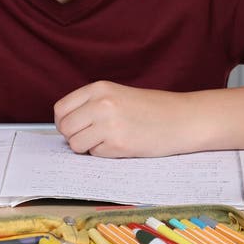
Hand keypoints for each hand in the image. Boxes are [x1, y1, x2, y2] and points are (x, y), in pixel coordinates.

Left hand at [54, 80, 185, 157]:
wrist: (183, 118)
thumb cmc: (152, 109)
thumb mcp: (117, 95)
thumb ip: (92, 104)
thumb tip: (66, 123)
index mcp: (99, 88)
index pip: (61, 109)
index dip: (64, 122)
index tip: (73, 128)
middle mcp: (101, 103)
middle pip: (65, 128)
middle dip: (74, 137)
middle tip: (91, 138)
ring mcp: (109, 124)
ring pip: (76, 144)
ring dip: (88, 147)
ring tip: (108, 141)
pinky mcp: (119, 144)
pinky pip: (96, 154)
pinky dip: (105, 154)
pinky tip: (123, 145)